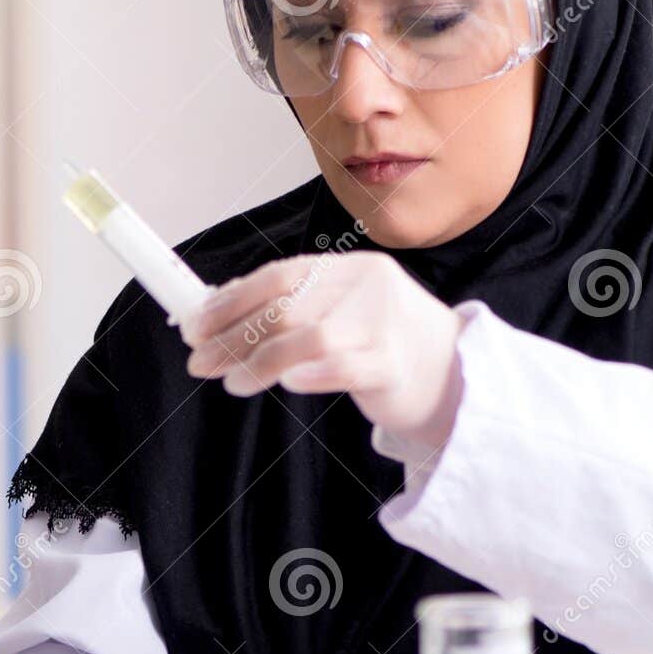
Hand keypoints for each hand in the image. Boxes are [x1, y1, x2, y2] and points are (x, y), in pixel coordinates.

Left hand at [183, 253, 464, 446]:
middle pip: (286, 306)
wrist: (457, 378)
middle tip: (200, 361)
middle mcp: (370, 287)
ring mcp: (385, 324)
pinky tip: (286, 384)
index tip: (195, 326)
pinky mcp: (395, 365)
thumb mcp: (344, 314)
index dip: (230, 300)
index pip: (279, 275)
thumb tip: (219, 311)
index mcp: (352, 268)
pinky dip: (306, 375)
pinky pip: (340, 368)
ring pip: (307, 337)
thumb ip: (295, 308)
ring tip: (233, 382)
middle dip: (232, 336)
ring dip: (258, 362)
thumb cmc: (389, 348)